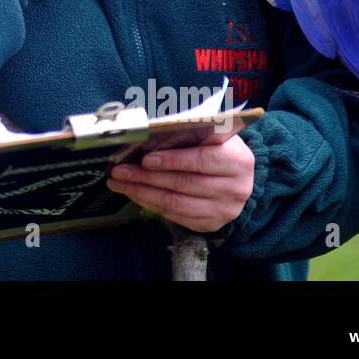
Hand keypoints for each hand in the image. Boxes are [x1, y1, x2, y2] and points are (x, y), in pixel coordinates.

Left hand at [106, 134, 254, 231]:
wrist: (238, 177)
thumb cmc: (218, 148)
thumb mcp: (211, 135)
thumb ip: (188, 133)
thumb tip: (149, 136)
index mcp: (238, 160)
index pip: (202, 160)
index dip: (172, 160)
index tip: (145, 159)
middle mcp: (236, 188)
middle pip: (184, 184)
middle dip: (146, 177)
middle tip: (120, 171)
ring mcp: (224, 210)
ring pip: (176, 203)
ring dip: (142, 193)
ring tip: (120, 183)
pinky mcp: (212, 224)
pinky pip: (175, 216)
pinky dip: (151, 205)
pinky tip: (135, 194)